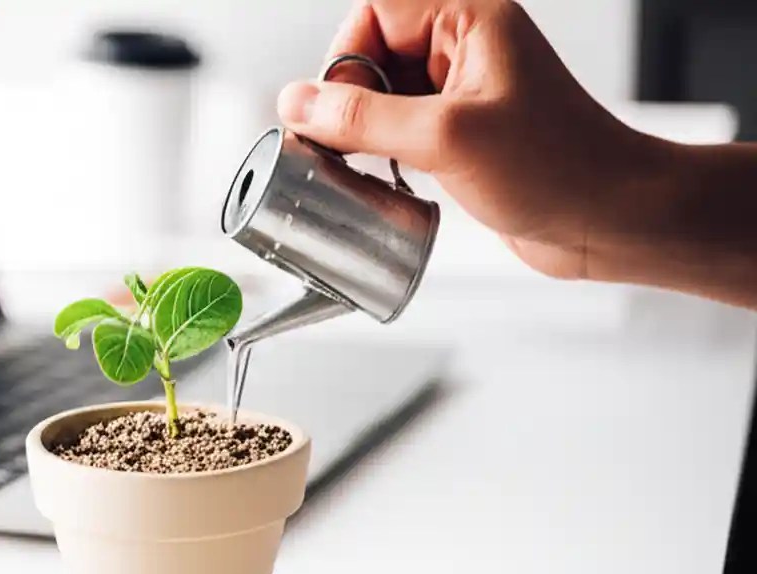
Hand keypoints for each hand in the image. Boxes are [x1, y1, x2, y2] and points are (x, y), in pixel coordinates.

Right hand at [276, 0, 669, 281]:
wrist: (608, 221)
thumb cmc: (556, 168)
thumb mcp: (445, 138)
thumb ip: (362, 118)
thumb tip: (296, 103)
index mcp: (471, 19)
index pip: (376, 11)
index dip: (345, 57)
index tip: (332, 109)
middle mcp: (465, 48)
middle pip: (371, 52)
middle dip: (349, 99)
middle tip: (339, 145)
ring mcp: (462, 91)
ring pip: (380, 94)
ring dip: (362, 131)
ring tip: (362, 166)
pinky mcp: (460, 133)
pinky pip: (398, 128)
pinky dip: (380, 153)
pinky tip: (386, 179)